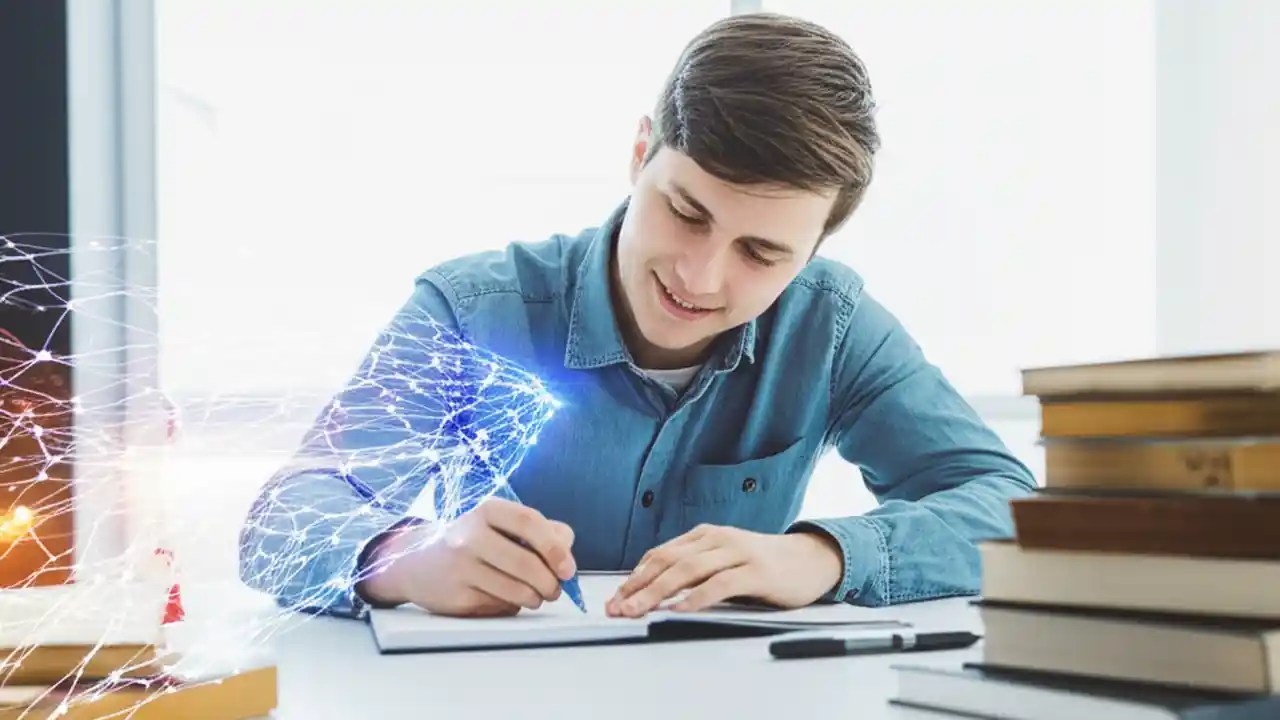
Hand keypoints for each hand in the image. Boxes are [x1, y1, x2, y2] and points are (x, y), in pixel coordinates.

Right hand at [357, 497, 576, 616]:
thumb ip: (541, 531)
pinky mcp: (456, 597)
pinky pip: (500, 608)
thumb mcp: (501, 525)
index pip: (530, 522)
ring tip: (535, 595)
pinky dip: (511, 607)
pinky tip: (503, 597)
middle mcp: (469, 535)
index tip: (568, 569)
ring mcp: (460, 567)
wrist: (417, 563)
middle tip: (555, 590)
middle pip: (527, 563)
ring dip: (535, 598)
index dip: (555, 548)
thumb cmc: (472, 542)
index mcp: (487, 510)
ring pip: (517, 591)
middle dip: (550, 583)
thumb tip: (567, 555)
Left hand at [606, 524, 843, 616]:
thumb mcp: (722, 560)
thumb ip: (693, 570)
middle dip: (638, 586)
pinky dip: (698, 597)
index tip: (615, 599)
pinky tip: (681, 609)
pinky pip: (721, 584)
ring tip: (639, 609)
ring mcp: (737, 552)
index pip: (659, 554)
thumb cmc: (762, 564)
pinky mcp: (757, 572)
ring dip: (658, 592)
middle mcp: (717, 539)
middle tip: (618, 607)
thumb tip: (652, 591)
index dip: (634, 577)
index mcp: (704, 535)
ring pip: (688, 570)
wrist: (809, 559)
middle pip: (668, 561)